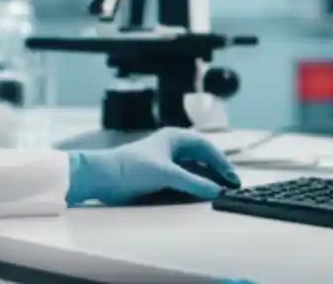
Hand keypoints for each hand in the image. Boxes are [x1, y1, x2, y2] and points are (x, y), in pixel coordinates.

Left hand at [66, 128, 239, 205]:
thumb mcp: (165, 174)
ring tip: (220, 192)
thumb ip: (192, 182)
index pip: (207, 148)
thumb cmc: (129, 167)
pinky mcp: (159, 176)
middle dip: (217, 171)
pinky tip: (200, 195)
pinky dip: (194, 186)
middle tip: (231, 186)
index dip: (221, 163)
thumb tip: (216, 191)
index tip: (232, 178)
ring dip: (207, 180)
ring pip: (194, 170)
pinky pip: (184, 180)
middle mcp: (172, 147)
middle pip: (202, 158)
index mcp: (175, 138)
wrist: (101, 178)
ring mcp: (166, 162)